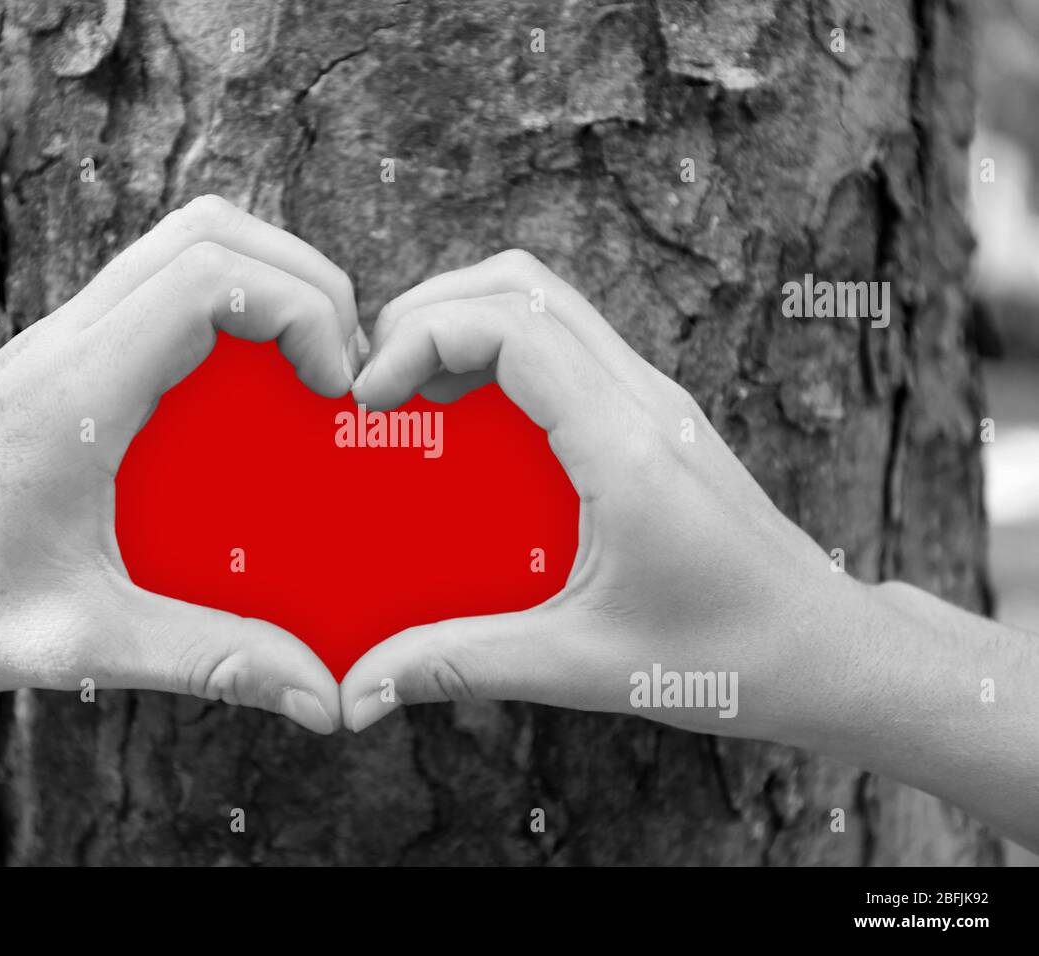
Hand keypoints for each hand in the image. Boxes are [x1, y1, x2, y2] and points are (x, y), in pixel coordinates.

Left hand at [0, 195, 362, 733]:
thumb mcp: (77, 643)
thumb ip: (207, 660)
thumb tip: (321, 698)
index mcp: (76, 391)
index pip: (210, 274)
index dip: (303, 307)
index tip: (337, 390)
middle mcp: (69, 340)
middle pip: (211, 229)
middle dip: (307, 279)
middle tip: (342, 374)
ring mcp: (62, 337)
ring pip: (187, 243)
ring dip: (270, 284)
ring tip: (312, 375)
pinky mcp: (62, 355)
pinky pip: (164, 288)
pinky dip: (232, 311)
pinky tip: (249, 402)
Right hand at [340, 250, 854, 735]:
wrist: (828, 650)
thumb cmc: (728, 658)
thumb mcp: (582, 667)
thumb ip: (462, 665)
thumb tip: (361, 688)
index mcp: (626, 449)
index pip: (512, 324)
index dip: (421, 336)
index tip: (369, 398)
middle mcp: (646, 400)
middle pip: (522, 282)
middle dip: (428, 309)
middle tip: (373, 380)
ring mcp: (657, 398)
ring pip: (548, 297)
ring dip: (466, 317)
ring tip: (410, 386)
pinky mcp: (659, 413)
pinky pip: (569, 338)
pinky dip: (502, 345)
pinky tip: (470, 414)